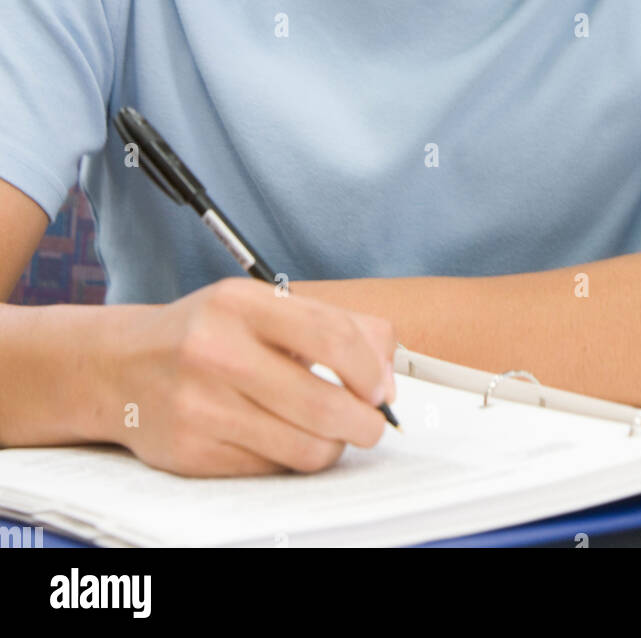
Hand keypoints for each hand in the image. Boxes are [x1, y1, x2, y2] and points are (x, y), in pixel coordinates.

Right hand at [99, 279, 397, 476]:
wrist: (120, 367)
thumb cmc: (205, 334)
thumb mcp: (261, 307)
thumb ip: (333, 326)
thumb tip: (387, 374)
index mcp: (240, 304)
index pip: (331, 338)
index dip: (370, 370)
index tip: (380, 387)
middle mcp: (217, 351)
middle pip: (325, 405)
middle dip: (364, 422)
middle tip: (370, 422)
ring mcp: (201, 406)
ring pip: (305, 448)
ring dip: (331, 445)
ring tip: (327, 430)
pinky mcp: (193, 453)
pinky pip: (271, 469)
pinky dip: (289, 459)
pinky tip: (280, 437)